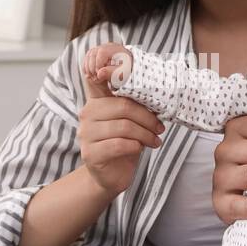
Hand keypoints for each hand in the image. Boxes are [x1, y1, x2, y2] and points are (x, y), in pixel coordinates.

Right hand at [77, 48, 161, 197]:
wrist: (110, 176)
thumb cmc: (123, 144)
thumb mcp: (129, 121)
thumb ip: (134, 104)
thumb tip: (157, 90)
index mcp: (96, 101)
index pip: (99, 80)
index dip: (110, 69)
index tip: (133, 73)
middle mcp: (87, 114)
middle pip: (123, 107)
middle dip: (148, 118)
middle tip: (160, 128)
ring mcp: (86, 134)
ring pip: (124, 127)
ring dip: (145, 135)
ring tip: (155, 141)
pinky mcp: (90, 153)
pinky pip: (119, 144)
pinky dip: (135, 146)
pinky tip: (140, 149)